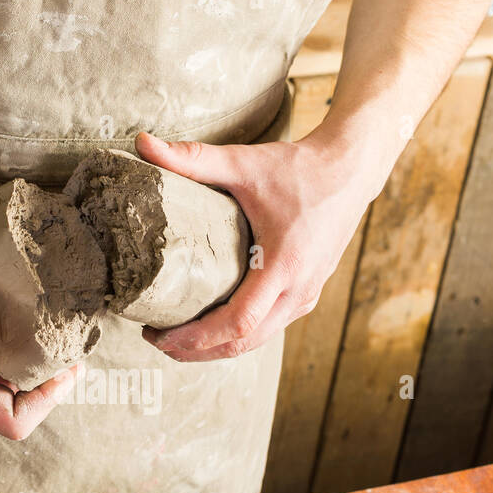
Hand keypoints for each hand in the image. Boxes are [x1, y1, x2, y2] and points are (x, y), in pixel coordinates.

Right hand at [0, 206, 77, 438]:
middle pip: (19, 404)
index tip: (65, 366)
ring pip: (14, 381)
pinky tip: (40, 317)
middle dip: (50, 382)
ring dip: (41, 363)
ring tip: (63, 331)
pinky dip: (28, 343)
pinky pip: (6, 355)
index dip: (45, 402)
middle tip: (71, 344)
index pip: (10, 420)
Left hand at [134, 128, 385, 361]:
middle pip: (242, 343)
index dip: (194, 337)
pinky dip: (237, 335)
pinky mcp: (307, 294)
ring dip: (215, 347)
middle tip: (156, 340)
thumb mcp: (244, 162)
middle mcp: (299, 291)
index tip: (158, 334)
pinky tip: (210, 326)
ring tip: (176, 339)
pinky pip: (268, 328)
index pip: (236, 323)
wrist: (351, 170)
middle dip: (197, 350)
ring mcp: (305, 297)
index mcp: (284, 266)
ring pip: (256, 340)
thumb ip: (193, 157)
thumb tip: (142, 142)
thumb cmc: (300, 169)